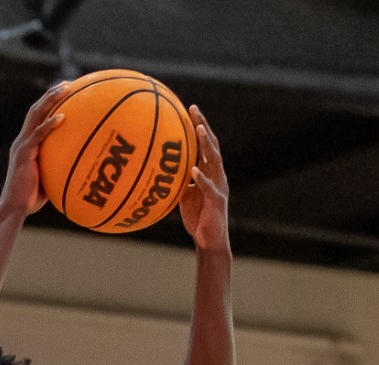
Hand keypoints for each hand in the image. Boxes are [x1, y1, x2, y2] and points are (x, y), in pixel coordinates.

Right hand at [0, 84, 68, 217]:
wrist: (15, 207)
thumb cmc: (32, 199)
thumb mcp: (48, 179)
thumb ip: (58, 168)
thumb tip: (79, 168)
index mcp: (26, 144)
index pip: (36, 118)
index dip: (48, 104)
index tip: (64, 94)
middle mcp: (22, 140)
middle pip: (35, 110)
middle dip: (50, 95)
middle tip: (67, 84)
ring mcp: (22, 145)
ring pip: (35, 115)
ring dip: (50, 100)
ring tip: (65, 89)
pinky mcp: (24, 153)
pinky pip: (38, 134)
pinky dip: (50, 124)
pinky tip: (63, 117)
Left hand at [177, 107, 229, 251]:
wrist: (210, 241)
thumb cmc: (197, 217)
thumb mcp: (184, 194)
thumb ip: (178, 179)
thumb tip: (159, 168)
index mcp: (210, 172)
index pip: (205, 144)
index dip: (199, 126)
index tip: (190, 109)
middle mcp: (217, 175)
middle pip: (212, 145)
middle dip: (203, 126)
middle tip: (194, 109)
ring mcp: (219, 187)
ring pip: (215, 161)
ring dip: (207, 145)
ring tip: (199, 130)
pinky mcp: (217, 201)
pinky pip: (209, 187)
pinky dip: (201, 178)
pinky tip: (194, 169)